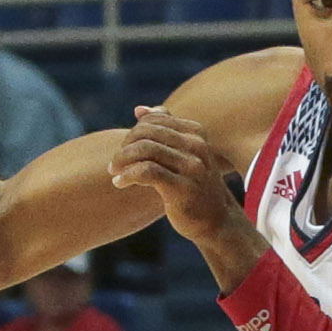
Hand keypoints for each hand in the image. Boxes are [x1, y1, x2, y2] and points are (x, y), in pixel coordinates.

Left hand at [109, 107, 244, 245]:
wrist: (216, 220)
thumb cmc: (195, 186)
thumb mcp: (185, 154)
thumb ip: (165, 129)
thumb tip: (139, 110)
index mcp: (197, 134)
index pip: (155, 119)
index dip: (134, 132)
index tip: (125, 149)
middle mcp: (197, 147)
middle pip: (147, 132)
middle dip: (125, 146)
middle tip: (115, 163)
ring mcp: (191, 167)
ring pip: (145, 149)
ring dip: (122, 160)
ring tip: (114, 172)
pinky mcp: (182, 189)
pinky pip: (146, 171)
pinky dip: (127, 175)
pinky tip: (120, 183)